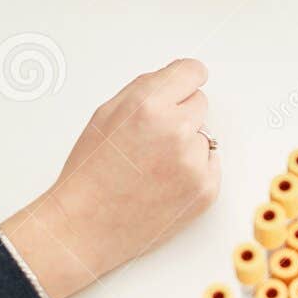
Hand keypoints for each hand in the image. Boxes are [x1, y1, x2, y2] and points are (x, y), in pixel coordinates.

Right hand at [0, 59, 220, 297]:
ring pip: (205, 136)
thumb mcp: (106, 114)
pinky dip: (193, 170)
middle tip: (152, 138)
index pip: (192, 72)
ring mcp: (195, 162)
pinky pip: (210, 164)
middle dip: (181, 114)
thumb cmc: (91, 173)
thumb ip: (145, 90)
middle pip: (200, 103)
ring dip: (187, 145)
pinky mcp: (207, 189)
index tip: (184, 86)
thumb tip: (175, 79)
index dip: (185, 80)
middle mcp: (176, 131)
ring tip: (154, 166)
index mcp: (149, 106)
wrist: (87, 226)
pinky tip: (165, 183)